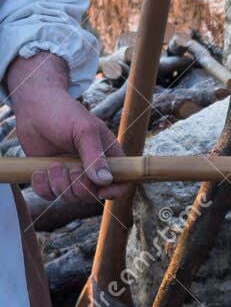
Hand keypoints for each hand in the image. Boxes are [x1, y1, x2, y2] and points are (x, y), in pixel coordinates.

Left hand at [6, 52, 124, 202]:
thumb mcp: (83, 131)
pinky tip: (40, 171)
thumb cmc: (64, 113)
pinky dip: (43, 187)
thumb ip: (95, 156)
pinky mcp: (51, 178)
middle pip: (92, 196)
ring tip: (53, 165)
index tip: (101, 192)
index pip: (121, 182)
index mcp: (108, 156)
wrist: (34, 108)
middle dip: (79, 187)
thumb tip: (105, 181)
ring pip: (70, 198)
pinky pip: (49, 195)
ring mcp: (70, 175)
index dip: (114, 192)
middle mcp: (91, 168)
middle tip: (70, 168)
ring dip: (59, 185)